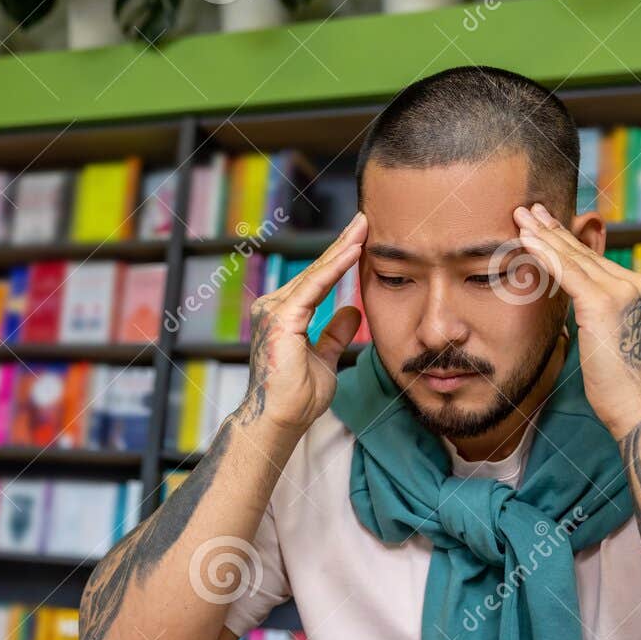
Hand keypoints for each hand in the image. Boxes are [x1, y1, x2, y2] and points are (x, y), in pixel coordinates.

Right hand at [237, 212, 366, 433]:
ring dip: (342, 249)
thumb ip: (334, 333)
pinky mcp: (281, 318)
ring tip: (364, 227)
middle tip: (366, 218)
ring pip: (315, 273)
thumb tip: (350, 310)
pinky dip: (335, 268)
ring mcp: (274, 310)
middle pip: (316, 270)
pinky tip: (353, 252)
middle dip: (343, 244)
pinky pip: (314, 286)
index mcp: (284, 315)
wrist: (280, 421)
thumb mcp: (324, 359)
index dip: (340, 258)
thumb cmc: (297, 397)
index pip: (318, 280)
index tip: (362, 238)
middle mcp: (274, 307)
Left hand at [513, 202, 640, 436]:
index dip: (568, 241)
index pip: (596, 261)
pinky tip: (525, 239)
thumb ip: (600, 312)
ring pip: (574, 259)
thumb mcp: (614, 336)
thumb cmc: (621, 383)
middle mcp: (638, 283)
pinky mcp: (603, 303)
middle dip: (553, 230)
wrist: (636, 406)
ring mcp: (624, 291)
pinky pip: (566, 272)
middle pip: (585, 254)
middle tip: (529, 209)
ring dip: (543, 236)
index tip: (547, 224)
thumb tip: (577, 301)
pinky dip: (543, 254)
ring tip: (520, 217)